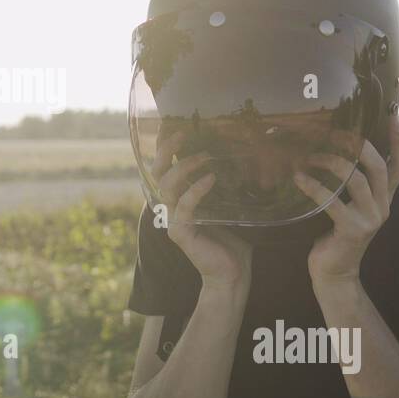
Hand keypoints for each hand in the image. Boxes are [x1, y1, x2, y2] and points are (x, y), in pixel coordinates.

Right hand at [152, 128, 252, 287]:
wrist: (232, 274)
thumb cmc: (232, 239)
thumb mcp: (228, 204)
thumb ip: (225, 184)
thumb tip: (240, 155)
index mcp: (178, 198)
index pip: (165, 166)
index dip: (165, 145)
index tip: (172, 123)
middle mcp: (171, 206)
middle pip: (158, 172)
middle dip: (167, 149)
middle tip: (182, 132)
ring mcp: (173, 219)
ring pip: (168, 185)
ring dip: (185, 167)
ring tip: (205, 156)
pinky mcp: (181, 232)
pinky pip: (185, 206)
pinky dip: (196, 190)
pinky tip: (211, 179)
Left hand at [293, 115, 398, 283]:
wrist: (334, 273)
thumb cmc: (336, 235)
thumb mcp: (350, 206)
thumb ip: (351, 186)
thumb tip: (337, 151)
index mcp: (384, 199)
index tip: (392, 116)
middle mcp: (382, 207)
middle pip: (378, 166)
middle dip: (358, 145)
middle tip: (337, 132)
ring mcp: (369, 219)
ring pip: (356, 179)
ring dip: (331, 162)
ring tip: (310, 156)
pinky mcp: (351, 229)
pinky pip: (332, 200)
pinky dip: (313, 186)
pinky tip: (298, 178)